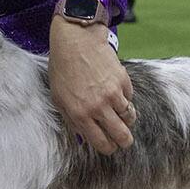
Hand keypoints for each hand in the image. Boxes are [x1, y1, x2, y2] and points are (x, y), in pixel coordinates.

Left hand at [49, 15, 135, 153]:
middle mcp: (98, 107)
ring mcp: (112, 94)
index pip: (103, 143)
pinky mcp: (123, 81)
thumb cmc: (63, 69)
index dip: (109, 148)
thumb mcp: (59, 98)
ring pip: (130, 118)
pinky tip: (114, 89)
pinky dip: (124, 97)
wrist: (76, 41)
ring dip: (126, 118)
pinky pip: (129, 98)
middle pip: (122, 136)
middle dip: (124, 141)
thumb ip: (72, 121)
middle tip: (123, 139)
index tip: (111, 145)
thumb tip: (85, 139)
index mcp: (80, 115)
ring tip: (120, 114)